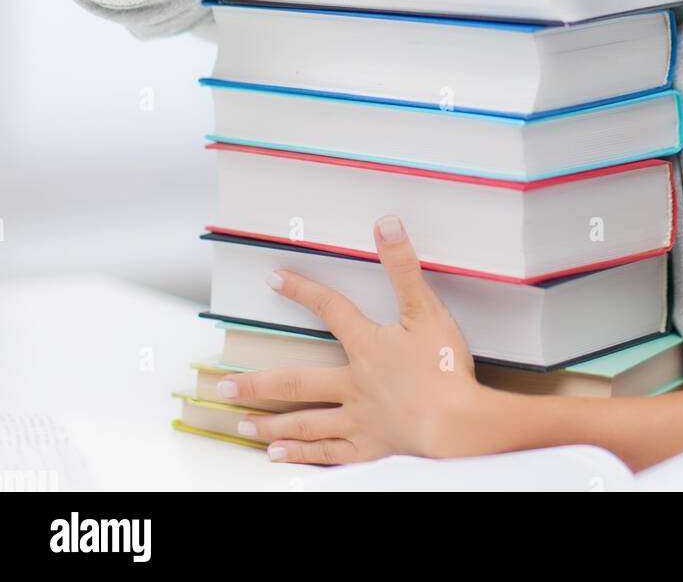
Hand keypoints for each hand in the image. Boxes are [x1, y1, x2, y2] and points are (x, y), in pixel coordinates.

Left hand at [216, 215, 496, 464]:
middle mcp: (353, 385)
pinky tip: (280, 457)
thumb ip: (404, 267)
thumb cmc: (443, 370)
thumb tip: (386, 225)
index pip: (330, 309)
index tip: (275, 279)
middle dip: (258, 383)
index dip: (302, 290)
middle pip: (296, 382)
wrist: (456, 425)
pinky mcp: (370, 449)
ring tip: (244, 425)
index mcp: (367, 347)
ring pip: (306, 422)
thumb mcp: (427, 310)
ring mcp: (359, 421)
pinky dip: (302, 455)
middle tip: (224, 387)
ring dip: (272, 423)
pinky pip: (328, 454)